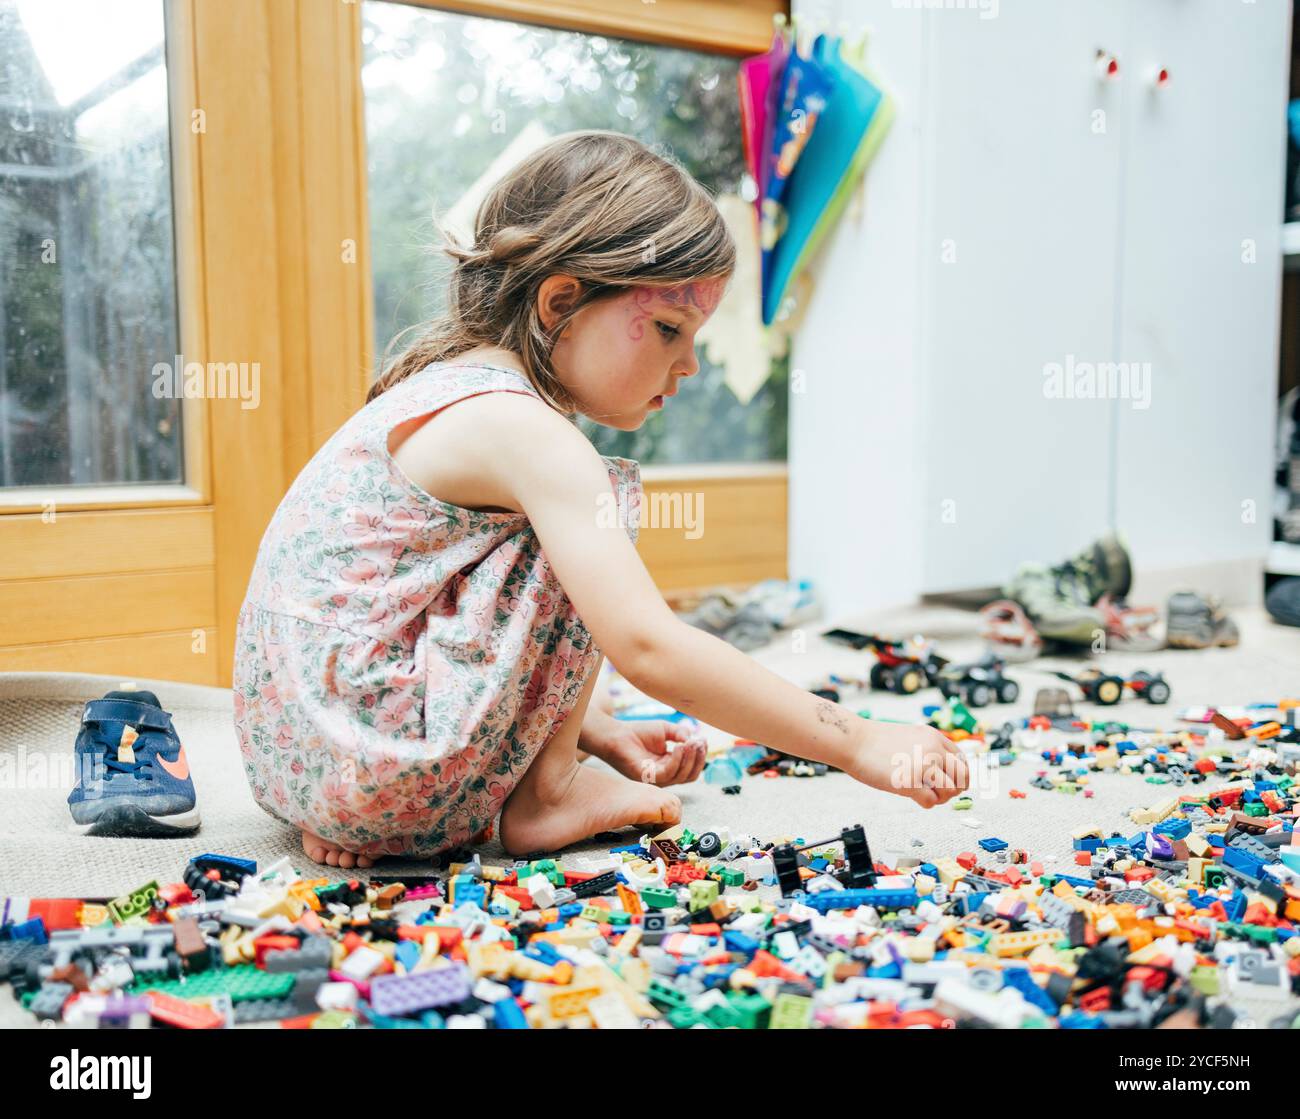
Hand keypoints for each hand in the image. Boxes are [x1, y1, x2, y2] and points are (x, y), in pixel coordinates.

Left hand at [580, 713, 707, 786]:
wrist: (618, 735)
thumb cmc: (639, 732)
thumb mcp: (666, 730)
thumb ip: (681, 734)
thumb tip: (694, 739)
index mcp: (671, 766)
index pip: (691, 768)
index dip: (700, 757)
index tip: (703, 741)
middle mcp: (666, 776)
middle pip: (690, 775)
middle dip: (698, 759)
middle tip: (699, 742)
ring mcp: (657, 779)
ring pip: (681, 776)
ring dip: (689, 758)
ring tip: (690, 742)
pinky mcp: (648, 778)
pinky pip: (668, 773)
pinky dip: (677, 760)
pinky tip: (679, 746)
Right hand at [846, 721, 969, 807]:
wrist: (853, 740)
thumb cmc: (875, 741)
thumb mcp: (911, 736)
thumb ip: (929, 749)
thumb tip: (944, 773)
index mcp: (934, 737)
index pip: (962, 760)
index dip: (959, 776)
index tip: (950, 783)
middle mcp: (933, 750)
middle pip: (962, 776)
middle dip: (954, 788)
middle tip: (939, 792)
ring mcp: (923, 766)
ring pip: (950, 790)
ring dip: (940, 797)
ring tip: (925, 794)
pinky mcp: (910, 782)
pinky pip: (930, 801)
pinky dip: (925, 803)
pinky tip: (913, 796)